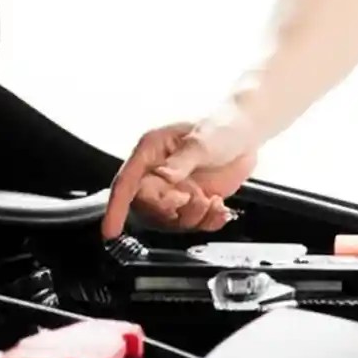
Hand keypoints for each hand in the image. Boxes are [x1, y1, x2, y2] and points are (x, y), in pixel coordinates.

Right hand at [101, 113, 258, 238]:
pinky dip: (208, 221)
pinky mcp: (194, 201)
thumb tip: (164, 176)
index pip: (126, 183)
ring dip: (193, 216)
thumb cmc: (221, 127)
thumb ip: (183, 160)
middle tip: (192, 196)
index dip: (115, 209)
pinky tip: (219, 207)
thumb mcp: (203, 140)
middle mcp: (159, 174)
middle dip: (171, 209)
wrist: (247, 133)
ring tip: (211, 200)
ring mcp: (176, 189)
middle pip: (148, 207)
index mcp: (151, 152)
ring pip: (171, 220)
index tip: (111, 231)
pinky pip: (193, 223)